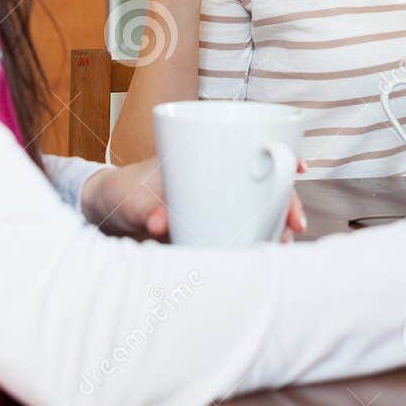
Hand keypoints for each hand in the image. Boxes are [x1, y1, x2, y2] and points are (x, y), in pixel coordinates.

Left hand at [80, 158, 307, 242]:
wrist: (107, 211)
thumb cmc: (123, 192)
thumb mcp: (132, 199)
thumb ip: (143, 210)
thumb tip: (159, 224)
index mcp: (205, 158)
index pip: (253, 149)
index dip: (282, 154)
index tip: (298, 165)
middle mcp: (218, 179)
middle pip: (265, 184)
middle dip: (287, 202)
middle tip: (293, 224)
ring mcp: (216, 205)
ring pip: (259, 211)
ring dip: (275, 226)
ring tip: (278, 245)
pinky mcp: (211, 231)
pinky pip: (242, 233)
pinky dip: (257, 242)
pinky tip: (262, 256)